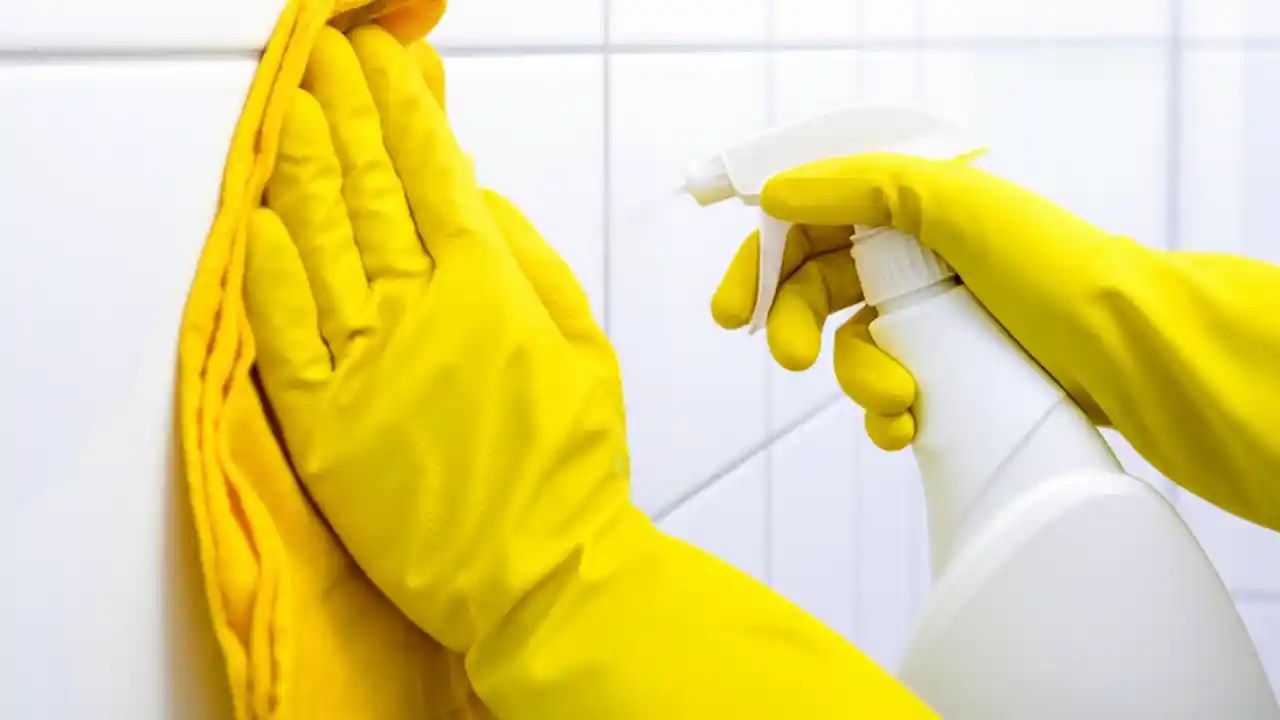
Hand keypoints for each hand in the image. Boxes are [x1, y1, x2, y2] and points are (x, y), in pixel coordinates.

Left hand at [246, 25, 935, 718]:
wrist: (542, 576)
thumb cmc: (573, 471)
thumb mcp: (584, 348)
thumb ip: (530, 263)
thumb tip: (477, 201)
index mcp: (490, 289)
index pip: (433, 172)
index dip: (404, 109)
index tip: (385, 62)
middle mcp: (421, 311)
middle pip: (371, 190)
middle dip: (349, 113)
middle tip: (331, 64)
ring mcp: (366, 363)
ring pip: (322, 242)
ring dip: (304, 167)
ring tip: (294, 109)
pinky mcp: (324, 420)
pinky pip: (282, 329)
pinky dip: (268, 269)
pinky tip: (261, 219)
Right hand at [713, 153, 1113, 450]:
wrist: (1131, 355)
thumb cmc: (1052, 271)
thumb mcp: (956, 203)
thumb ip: (862, 188)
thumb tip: (777, 194)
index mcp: (915, 208)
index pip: (813, 225)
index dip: (764, 263)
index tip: (734, 312)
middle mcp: (920, 258)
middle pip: (820, 290)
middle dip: (796, 325)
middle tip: (791, 356)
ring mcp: (936, 319)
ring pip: (853, 350)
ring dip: (860, 380)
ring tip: (898, 401)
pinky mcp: (953, 375)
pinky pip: (889, 396)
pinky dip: (887, 416)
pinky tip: (907, 428)